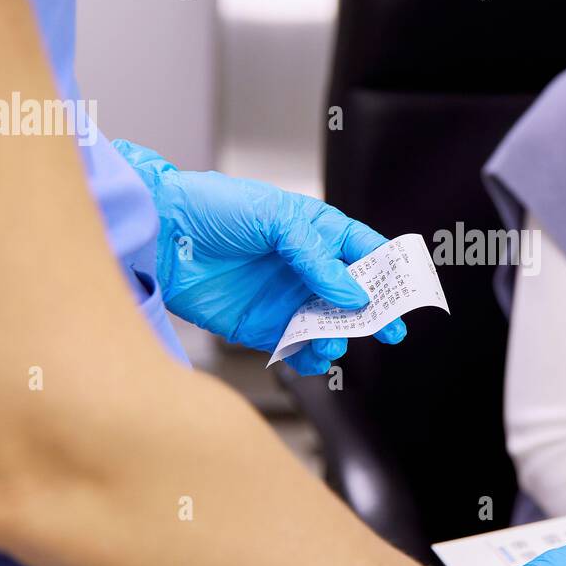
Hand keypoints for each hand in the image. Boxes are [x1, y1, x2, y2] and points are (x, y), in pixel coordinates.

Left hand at [112, 140, 404, 373]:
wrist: (159, 236)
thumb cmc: (211, 208)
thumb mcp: (273, 216)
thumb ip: (315, 256)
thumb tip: (350, 293)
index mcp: (316, 232)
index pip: (364, 252)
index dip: (388, 270)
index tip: (406, 290)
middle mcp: (306, 268)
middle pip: (355, 296)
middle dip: (375, 313)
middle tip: (390, 329)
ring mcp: (286, 298)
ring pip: (330, 325)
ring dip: (340, 336)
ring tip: (334, 340)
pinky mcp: (263, 327)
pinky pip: (297, 347)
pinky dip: (311, 357)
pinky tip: (315, 356)